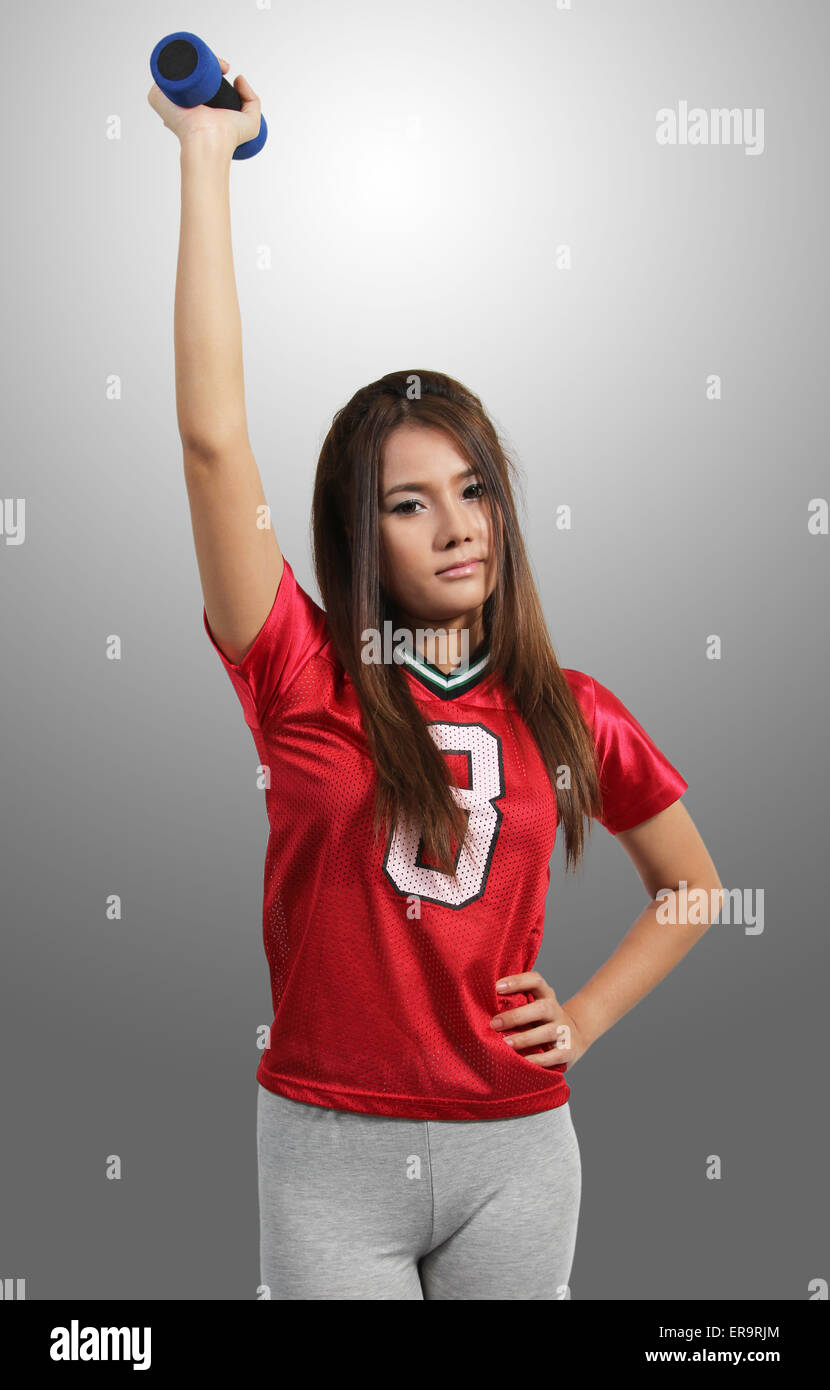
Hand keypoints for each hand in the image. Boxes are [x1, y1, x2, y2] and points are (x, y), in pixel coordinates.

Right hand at [147, 58, 261, 154]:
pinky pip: (161, 73)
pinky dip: (171, 61)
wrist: (212, 141)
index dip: (213, 68)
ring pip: (178, 68)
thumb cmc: (229, 138)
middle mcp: (182, 101)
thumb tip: (239, 78)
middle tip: (222, 66)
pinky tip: (190, 58)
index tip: (226, 68)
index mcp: (197, 105)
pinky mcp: (158, 96)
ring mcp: (169, 98)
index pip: (200, 79)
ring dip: (192, 58)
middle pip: (190, 71)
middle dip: (205, 60)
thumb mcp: (251, 122)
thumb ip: (252, 100)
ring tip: (209, 61)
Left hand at [490, 971, 591, 1069]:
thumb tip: (478, 1003)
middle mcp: (556, 1010)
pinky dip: (538, 1060)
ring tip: (505, 1044)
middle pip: (542, 1008)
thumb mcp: (532, 1006)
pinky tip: (523, 1062)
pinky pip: (554, 1055)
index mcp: (545, 995)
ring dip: (525, 1038)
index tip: (496, 987)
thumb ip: (514, 1003)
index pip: (535, 981)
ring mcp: (564, 1030)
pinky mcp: (569, 1050)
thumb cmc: (540, 1021)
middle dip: (516, 1016)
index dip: (517, 981)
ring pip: (547, 1032)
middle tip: (494, 1024)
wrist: (573, 1037)